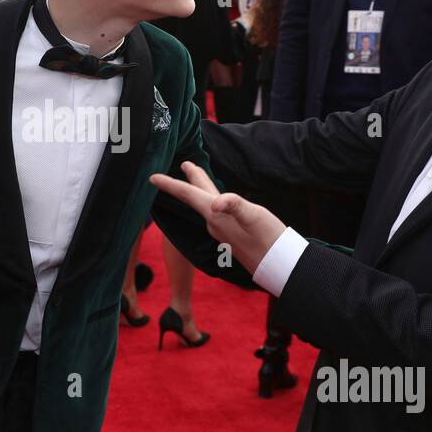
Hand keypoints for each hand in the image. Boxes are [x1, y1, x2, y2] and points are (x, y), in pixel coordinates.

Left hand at [150, 161, 286, 273]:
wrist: (279, 267)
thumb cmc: (269, 240)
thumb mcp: (254, 217)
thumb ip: (235, 206)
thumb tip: (216, 204)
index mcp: (216, 216)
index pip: (189, 196)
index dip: (170, 184)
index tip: (152, 177)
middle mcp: (215, 224)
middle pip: (196, 197)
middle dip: (187, 181)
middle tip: (183, 164)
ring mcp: (223, 231)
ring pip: (205, 204)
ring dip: (198, 189)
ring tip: (195, 175)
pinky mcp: (231, 236)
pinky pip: (215, 213)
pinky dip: (210, 200)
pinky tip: (215, 202)